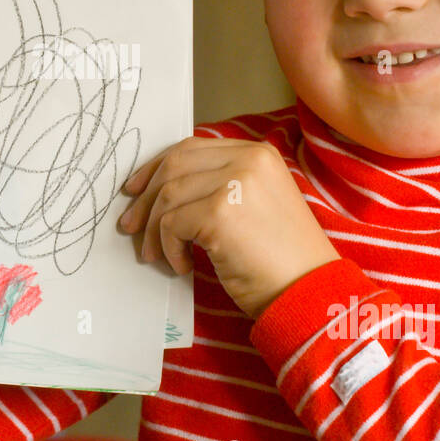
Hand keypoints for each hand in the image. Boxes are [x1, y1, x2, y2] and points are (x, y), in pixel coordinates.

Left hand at [116, 137, 339, 318]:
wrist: (309, 291)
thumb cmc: (281, 260)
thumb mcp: (255, 205)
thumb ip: (220, 185)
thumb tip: (160, 190)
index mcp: (258, 154)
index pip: (191, 149)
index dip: (157, 168)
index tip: (135, 191)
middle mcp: (248, 159)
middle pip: (174, 166)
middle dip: (145, 198)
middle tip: (130, 226)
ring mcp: (235, 183)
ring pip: (168, 195)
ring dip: (153, 230)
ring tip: (156, 255)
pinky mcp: (219, 212)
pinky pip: (171, 224)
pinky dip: (167, 248)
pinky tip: (182, 267)